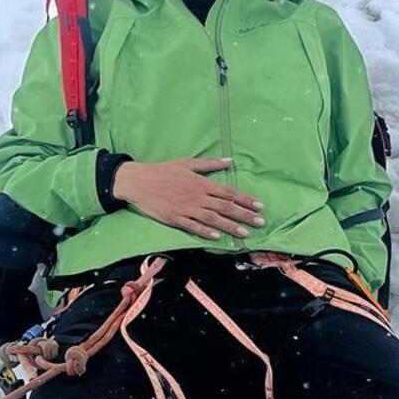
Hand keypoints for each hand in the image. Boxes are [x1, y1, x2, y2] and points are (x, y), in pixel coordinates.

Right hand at [112, 157, 263, 239]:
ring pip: (212, 218)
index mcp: (201, 182)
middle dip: (245, 215)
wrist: (138, 181)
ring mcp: (186, 208)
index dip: (245, 200)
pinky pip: (193, 226)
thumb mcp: (187, 163)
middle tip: (260, 222)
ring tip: (245, 233)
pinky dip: (205, 232)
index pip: (228, 192)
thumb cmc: (163, 171)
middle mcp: (197, 196)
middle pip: (225, 207)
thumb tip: (230, 161)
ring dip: (230, 226)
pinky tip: (217, 237)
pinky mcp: (174, 218)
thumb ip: (209, 164)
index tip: (259, 206)